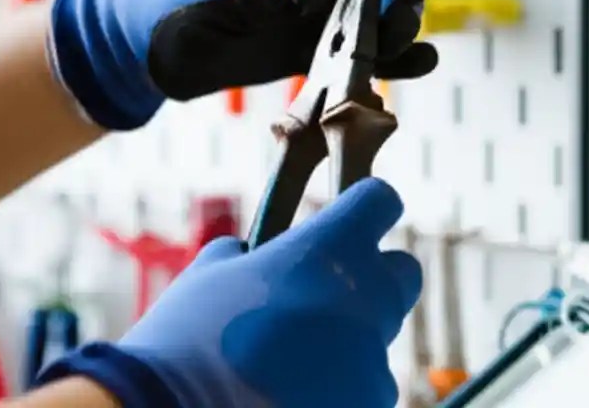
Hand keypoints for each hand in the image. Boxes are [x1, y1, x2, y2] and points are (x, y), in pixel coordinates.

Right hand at [37, 179, 420, 407]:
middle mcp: (367, 295)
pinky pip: (368, 386)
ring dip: (348, 343)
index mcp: (330, 248)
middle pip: (402, 272)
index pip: (380, 201)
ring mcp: (374, 353)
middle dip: (375, 279)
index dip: (365, 208)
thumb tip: (248, 252)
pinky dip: (342, 390)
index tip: (350, 220)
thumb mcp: (207, 276)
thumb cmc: (186, 343)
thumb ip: (244, 253)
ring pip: (378, 337)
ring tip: (291, 364)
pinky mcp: (373, 400)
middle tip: (327, 298)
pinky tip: (297, 396)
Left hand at [49, 0, 437, 129]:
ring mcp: (321, 5)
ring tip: (391, 56)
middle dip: (402, 0)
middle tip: (391, 35)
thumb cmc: (177, 3)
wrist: (145, 50)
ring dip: (399, 32)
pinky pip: (367, 47)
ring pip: (384, 11)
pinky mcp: (317, 43)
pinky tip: (417, 65)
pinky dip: (396, 57)